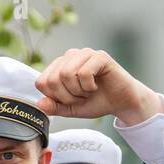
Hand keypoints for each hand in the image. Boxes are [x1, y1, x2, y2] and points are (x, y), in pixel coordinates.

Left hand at [35, 48, 160, 122]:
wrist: (122, 102)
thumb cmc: (97, 102)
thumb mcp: (72, 109)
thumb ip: (55, 107)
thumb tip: (40, 104)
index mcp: (60, 66)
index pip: (42, 82)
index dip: (55, 98)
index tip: (70, 100)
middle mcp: (70, 56)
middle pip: (53, 79)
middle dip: (67, 97)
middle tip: (81, 98)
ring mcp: (84, 54)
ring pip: (66, 74)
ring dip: (78, 91)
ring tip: (88, 92)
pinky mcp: (99, 56)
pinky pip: (84, 72)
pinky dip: (89, 86)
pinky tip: (96, 86)